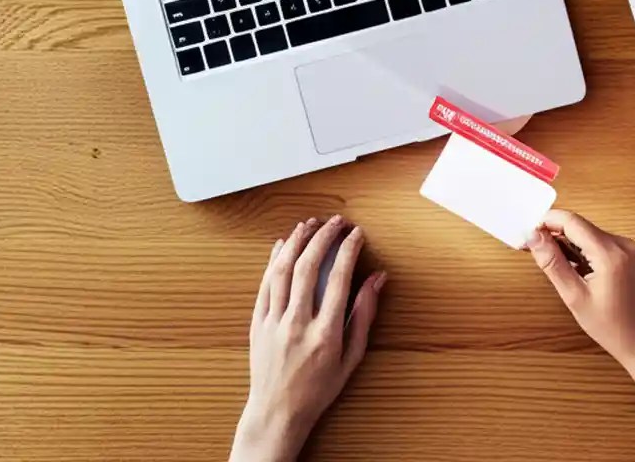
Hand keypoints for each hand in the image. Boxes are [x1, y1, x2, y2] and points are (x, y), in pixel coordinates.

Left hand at [230, 216, 386, 461]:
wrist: (278, 411)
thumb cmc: (319, 387)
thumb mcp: (352, 356)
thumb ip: (364, 315)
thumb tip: (377, 280)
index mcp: (325, 333)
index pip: (339, 279)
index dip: (349, 251)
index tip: (357, 235)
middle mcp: (297, 324)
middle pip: (308, 267)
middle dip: (323, 238)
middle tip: (336, 222)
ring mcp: (273, 322)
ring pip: (282, 271)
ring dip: (297, 242)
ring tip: (309, 224)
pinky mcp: (257, 323)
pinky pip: (264, 284)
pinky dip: (273, 261)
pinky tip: (282, 245)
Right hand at [526, 210, 634, 370]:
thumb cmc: (610, 326)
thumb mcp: (574, 296)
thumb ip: (552, 263)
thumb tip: (533, 237)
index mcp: (610, 254)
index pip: (572, 221)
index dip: (546, 222)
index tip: (527, 233)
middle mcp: (622, 244)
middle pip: (579, 225)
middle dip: (554, 233)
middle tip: (532, 248)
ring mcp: (627, 247)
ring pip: (587, 233)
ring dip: (566, 242)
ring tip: (551, 264)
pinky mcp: (626, 253)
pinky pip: (597, 242)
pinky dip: (580, 250)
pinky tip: (571, 268)